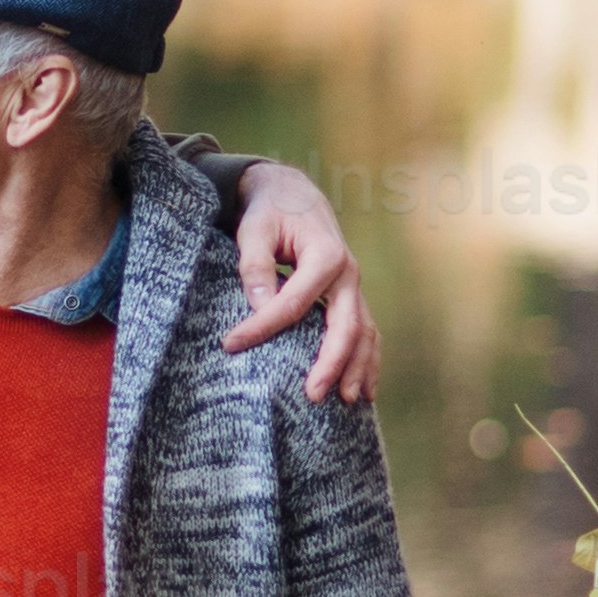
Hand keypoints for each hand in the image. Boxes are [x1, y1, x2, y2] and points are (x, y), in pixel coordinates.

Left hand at [224, 164, 376, 405]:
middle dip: (331, 362)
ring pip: (364, 333)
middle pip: (346, 325)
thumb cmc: (270, 212)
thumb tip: (259, 307)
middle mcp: (347, 273)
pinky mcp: (350, 297)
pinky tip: (364, 390)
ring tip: (346, 403)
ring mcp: (353, 287)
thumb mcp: (254, 230)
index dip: (262, 327)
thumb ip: (255, 266)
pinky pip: (366, 332)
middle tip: (312, 395)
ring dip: (357, 368)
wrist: (293, 194)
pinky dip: (367, 360)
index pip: (294, 302)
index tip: (231, 344)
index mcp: (325, 254)